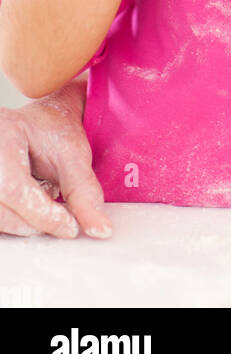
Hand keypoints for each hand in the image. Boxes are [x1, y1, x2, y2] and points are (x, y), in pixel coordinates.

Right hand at [0, 81, 111, 238]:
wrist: (37, 123)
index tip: (70, 227)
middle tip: (64, 218)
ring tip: (45, 196)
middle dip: (36, 222)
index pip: (13, 187)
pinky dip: (17, 220)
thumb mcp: (73, 154)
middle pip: (2, 210)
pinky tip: (30, 203)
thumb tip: (99, 229)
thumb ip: (84, 192)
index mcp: (3, 136)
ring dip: (26, 222)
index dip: (42, 214)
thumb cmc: (52, 131)